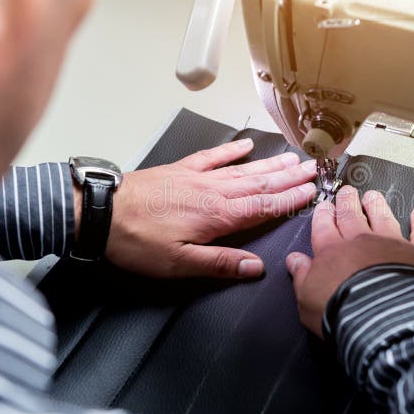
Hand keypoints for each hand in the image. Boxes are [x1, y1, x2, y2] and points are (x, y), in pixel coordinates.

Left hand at [103, 139, 316, 278]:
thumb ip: (220, 264)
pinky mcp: (180, 170)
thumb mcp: (178, 263)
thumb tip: (256, 268)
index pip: (263, 206)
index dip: (289, 199)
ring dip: (270, 164)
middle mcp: (213, 192)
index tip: (311, 191)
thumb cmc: (136, 241)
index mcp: (217, 216)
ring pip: (243, 169)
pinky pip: (213, 157)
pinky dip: (231, 150)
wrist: (100, 211)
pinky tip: (246, 145)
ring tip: (292, 158)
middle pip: (260, 183)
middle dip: (288, 177)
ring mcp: (197, 177)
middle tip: (313, 168)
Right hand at [286, 185, 413, 335]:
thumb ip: (302, 276)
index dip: (324, 215)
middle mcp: (361, 241)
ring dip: (377, 205)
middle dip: (348, 202)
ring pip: (383, 217)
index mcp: (332, 251)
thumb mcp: (307, 300)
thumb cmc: (341, 313)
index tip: (325, 207)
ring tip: (373, 196)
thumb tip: (294, 259)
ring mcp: (392, 243)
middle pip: (352, 215)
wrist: (383, 320)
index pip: (325, 227)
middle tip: (347, 192)